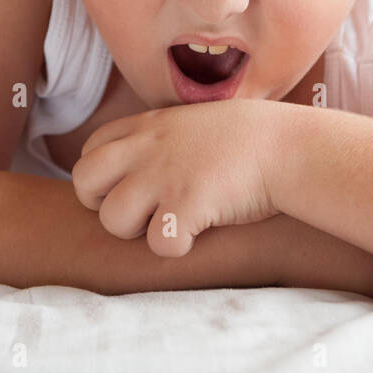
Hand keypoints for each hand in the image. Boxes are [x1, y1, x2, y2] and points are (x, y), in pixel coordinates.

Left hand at [73, 99, 289, 256]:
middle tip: (140, 214)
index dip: (104, 178)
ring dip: (138, 232)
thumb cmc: (248, 140)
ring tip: (171, 223)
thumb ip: (158, 140)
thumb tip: (137, 164)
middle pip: (84, 182)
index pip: (90, 152)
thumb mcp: (191, 123)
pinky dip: (176, 248)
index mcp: (147, 126)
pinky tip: (198, 234)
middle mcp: (147, 148)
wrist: (288, 147)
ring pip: (112, 219)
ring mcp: (164, 175)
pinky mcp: (187, 204)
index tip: (132, 188)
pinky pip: (156, 245)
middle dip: (103, 205)